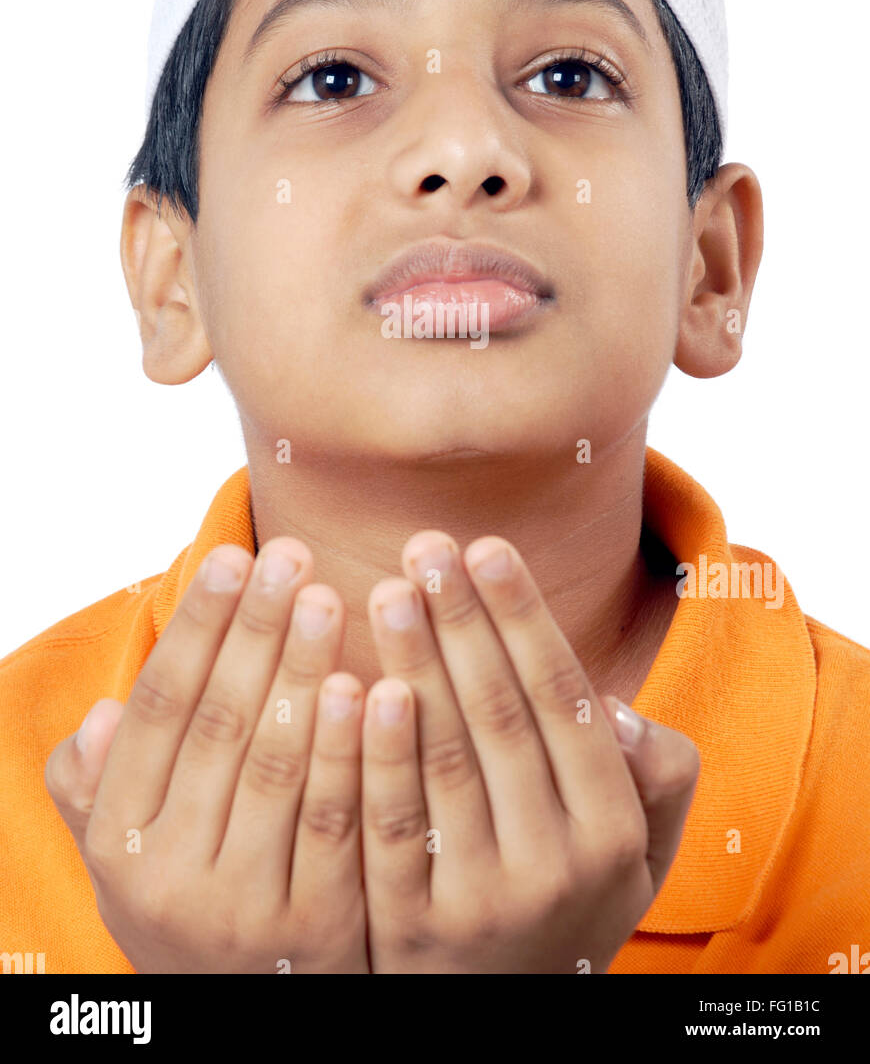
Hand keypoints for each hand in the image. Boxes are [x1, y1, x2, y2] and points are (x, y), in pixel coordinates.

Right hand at [45, 541, 368, 972]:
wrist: (248, 1020)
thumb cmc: (189, 906)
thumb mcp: (123, 860)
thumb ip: (101, 789)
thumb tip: (103, 716)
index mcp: (119, 841)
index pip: (160, 711)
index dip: (198, 628)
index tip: (234, 556)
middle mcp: (170, 875)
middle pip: (219, 726)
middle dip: (257, 631)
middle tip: (293, 556)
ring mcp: (245, 907)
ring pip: (277, 769)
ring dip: (304, 674)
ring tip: (330, 599)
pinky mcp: (317, 930)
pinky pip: (337, 825)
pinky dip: (353, 754)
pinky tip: (372, 687)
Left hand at [359, 531, 699, 973]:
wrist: (502, 1017)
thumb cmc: (572, 903)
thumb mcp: (644, 854)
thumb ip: (656, 775)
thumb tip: (610, 701)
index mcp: (613, 832)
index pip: (562, 700)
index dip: (523, 618)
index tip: (488, 546)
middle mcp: (553, 865)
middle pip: (499, 716)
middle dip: (462, 621)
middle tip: (427, 546)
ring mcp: (480, 899)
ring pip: (443, 758)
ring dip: (414, 663)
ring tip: (389, 589)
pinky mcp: (410, 927)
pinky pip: (390, 824)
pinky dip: (373, 753)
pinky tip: (354, 685)